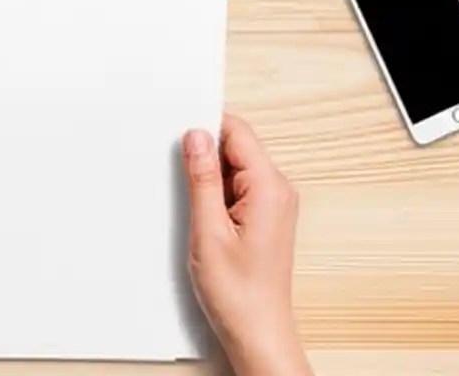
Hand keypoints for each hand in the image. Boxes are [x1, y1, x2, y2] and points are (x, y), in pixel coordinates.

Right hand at [182, 115, 311, 375]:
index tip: (179, 131)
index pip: (238, 132)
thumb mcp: (208, 230)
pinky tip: (204, 215)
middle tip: (181, 176)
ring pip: (235, 167)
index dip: (207, 126)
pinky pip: (239, 187)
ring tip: (196, 207)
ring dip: (210, 176)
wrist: (258, 331)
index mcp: (269, 188)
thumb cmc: (239, 293)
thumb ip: (201, 179)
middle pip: (237, 146)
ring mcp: (274, 204)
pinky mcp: (266, 216)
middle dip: (205, 153)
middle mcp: (278, 190)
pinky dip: (217, 193)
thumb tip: (196, 137)